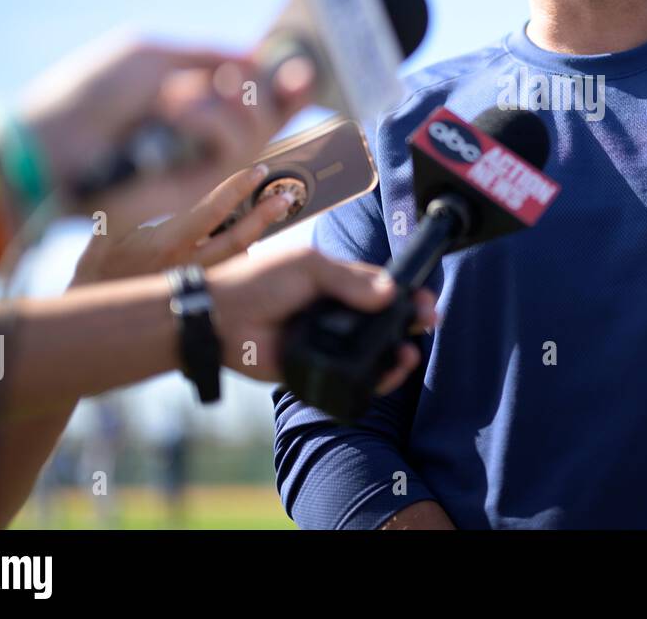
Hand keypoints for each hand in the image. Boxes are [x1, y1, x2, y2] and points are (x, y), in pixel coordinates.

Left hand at [16, 34, 312, 226]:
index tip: (298, 74)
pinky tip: (177, 108)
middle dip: (263, 93)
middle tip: (231, 80)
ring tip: (172, 99)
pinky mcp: (197, 190)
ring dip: (221, 104)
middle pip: (267, 119)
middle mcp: (202, 141)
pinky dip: (213, 121)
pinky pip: (235, 154)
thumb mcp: (151, 56)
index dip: (285, 91)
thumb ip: (208, 55)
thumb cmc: (89, 96)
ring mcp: (201, 168)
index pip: (255, 104)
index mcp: (193, 107)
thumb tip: (257, 55)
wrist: (53, 142)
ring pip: (255, 132)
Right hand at [72, 163, 294, 285]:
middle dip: (266, 214)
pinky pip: (228, 272)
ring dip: (258, 234)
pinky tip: (247, 237)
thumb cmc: (99, 266)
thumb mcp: (107, 229)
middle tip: (286, 195)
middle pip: (240, 239)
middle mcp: (187, 266)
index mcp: (166, 243)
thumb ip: (134, 203)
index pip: (211, 211)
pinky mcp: (200, 294)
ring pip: (239, 258)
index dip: (237, 188)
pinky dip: (240, 254)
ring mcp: (196, 283)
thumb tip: (152, 172)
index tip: (258, 170)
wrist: (95, 314)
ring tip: (275, 208)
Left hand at [206, 248, 436, 388]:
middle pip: (380, 321)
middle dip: (407, 322)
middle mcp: (332, 313)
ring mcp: (325, 343)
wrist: (219, 319)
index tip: (425, 299)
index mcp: (333, 283)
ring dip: (394, 353)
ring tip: (408, 352)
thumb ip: (349, 279)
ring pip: (370, 352)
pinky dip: (372, 378)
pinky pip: (349, 377)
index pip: (378, 288)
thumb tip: (390, 293)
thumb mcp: (307, 267)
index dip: (404, 294)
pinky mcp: (314, 369)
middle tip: (427, 322)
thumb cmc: (257, 283)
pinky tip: (387, 372)